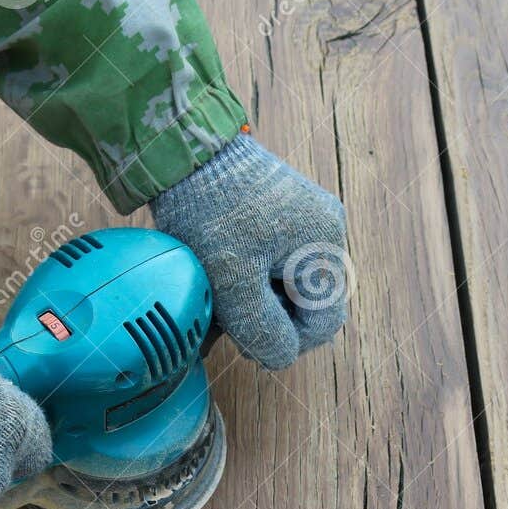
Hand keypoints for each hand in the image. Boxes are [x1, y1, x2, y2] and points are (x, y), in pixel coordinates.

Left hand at [151, 135, 349, 369]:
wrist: (183, 150)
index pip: (323, 322)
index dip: (288, 342)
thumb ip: (262, 328)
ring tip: (216, 302)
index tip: (248, 343)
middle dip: (268, 320)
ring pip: (286, 285)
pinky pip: (273, 261)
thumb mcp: (232, 281)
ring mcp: (305, 219)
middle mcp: (324, 230)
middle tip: (228, 323)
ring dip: (255, 302)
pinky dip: (248, 279)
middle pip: (306, 304)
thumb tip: (280, 358)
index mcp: (323, 245)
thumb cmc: (209, 210)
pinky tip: (217, 282)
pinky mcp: (280, 213)